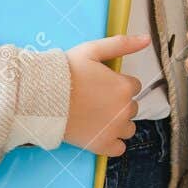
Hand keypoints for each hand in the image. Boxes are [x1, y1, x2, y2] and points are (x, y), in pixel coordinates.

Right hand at [62, 33, 145, 154]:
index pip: (133, 86)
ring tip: (95, 118)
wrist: (41, 97)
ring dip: (117, 124)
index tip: (100, 85)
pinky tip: (98, 134)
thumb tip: (147, 39)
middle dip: (117, 104)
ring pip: (128, 128)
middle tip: (94, 101)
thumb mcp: (92, 50)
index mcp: (125, 87)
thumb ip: (122, 44)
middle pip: (131, 108)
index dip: (116, 84)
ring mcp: (115, 129)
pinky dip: (112, 143)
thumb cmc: (65, 72)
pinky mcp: (103, 146)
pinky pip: (119, 148)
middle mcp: (125, 109)